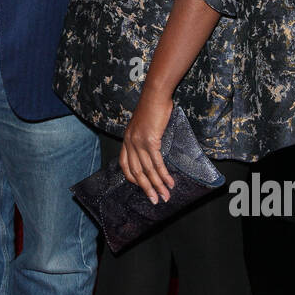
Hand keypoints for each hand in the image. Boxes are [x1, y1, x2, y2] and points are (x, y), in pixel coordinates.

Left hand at [120, 88, 174, 203]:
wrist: (155, 94)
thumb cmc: (152, 107)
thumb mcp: (143, 125)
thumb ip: (143, 137)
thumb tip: (153, 148)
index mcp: (127, 139)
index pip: (124, 164)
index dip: (132, 178)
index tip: (141, 187)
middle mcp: (130, 143)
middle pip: (136, 172)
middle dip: (146, 188)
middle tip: (155, 200)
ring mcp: (139, 142)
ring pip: (147, 170)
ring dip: (157, 185)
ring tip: (165, 196)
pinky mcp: (150, 141)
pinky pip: (157, 162)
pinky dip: (163, 174)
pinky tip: (169, 182)